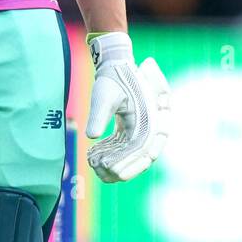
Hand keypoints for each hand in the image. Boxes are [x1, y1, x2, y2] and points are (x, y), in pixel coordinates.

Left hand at [85, 32, 170, 182]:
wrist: (116, 66)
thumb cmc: (112, 78)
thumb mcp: (104, 95)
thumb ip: (99, 115)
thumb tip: (91, 136)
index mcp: (151, 119)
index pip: (145, 150)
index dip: (130, 163)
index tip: (113, 171)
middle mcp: (151, 127)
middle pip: (141, 157)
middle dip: (123, 169)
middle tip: (103, 175)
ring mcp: (142, 129)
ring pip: (132, 155)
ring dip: (116, 164)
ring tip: (95, 168)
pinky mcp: (131, 130)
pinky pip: (124, 147)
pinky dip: (111, 154)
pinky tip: (93, 156)